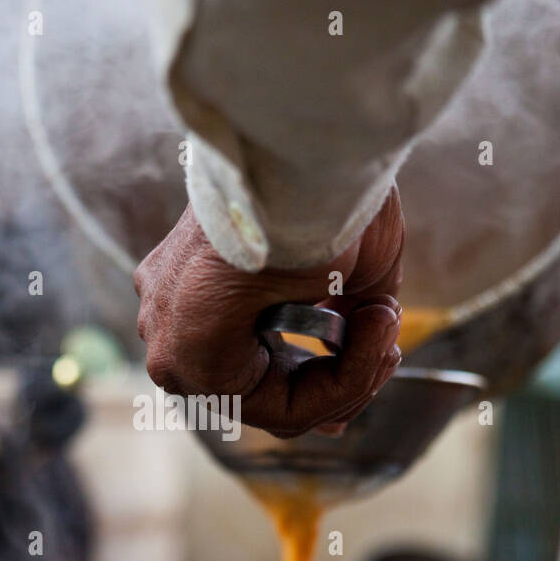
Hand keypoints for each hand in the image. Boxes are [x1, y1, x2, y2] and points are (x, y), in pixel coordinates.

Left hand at [135, 187, 404, 437]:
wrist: (306, 152)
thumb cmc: (326, 191)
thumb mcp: (343, 265)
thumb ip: (341, 329)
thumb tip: (357, 378)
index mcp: (192, 287)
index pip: (257, 364)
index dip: (328, 376)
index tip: (379, 348)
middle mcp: (171, 319)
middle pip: (268, 392)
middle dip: (344, 378)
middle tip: (388, 346)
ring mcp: (174, 342)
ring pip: (278, 406)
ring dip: (352, 376)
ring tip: (384, 327)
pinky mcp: (190, 359)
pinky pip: (279, 407)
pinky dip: (341, 382)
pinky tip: (373, 330)